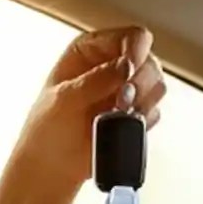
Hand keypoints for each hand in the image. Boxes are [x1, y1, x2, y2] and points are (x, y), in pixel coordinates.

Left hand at [13, 26, 166, 189]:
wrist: (51, 167)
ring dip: (144, 100)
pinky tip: (122, 127)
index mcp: (89, 50)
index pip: (129, 36)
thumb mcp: (64, 100)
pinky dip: (143, 119)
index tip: (130, 70)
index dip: (136, 49)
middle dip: (140, 82)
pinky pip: (154, 109)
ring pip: (156, 83)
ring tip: (119, 115)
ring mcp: (124, 89)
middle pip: (149, 59)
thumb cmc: (46, 130)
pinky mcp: (133, 112)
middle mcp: (110, 65)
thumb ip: (96, 80)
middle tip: (122, 101)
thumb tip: (127, 65)